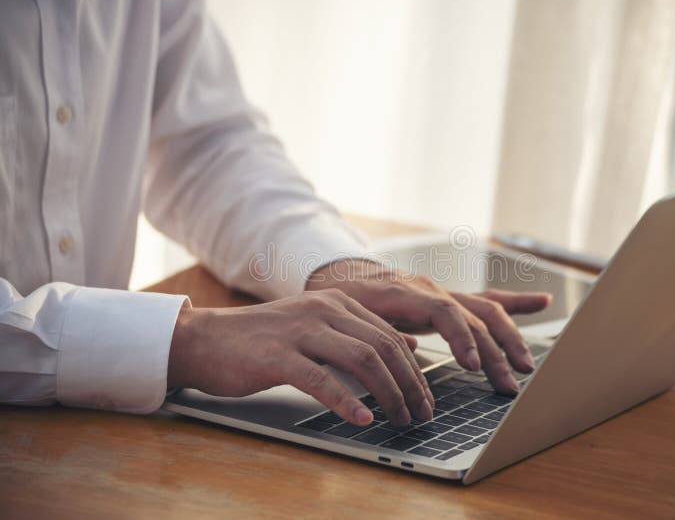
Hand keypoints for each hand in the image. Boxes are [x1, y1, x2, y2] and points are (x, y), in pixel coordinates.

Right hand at [168, 289, 433, 426]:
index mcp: (336, 302)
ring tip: (400, 417)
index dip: (413, 369)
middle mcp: (324, 310)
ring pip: (362, 359)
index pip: (389, 334)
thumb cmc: (261, 341)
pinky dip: (347, 401)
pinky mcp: (278, 356)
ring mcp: (301, 331)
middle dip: (409, 383)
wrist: (204, 339)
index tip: (425, 397)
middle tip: (422, 412)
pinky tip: (362, 418)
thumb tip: (408, 345)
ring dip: (388, 393)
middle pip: (384, 346)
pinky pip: (322, 379)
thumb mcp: (316, 327)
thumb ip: (360, 333)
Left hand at [306, 260, 550, 393]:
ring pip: (487, 310)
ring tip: (527, 364)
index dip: (462, 338)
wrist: (341, 275)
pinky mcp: (449, 301)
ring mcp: (444, 294)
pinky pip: (486, 300)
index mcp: (407, 291)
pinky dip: (515, 302)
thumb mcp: (349, 313)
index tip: (472, 366)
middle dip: (497, 350)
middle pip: (476, 315)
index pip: (446, 312)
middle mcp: (432, 289)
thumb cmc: (342, 297)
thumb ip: (376, 330)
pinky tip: (540, 302)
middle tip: (510, 382)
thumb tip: (405, 351)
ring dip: (510, 339)